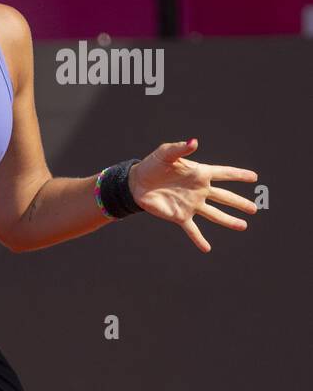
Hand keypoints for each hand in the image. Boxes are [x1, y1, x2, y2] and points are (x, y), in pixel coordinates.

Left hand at [129, 138, 258, 252]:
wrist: (136, 182)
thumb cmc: (152, 165)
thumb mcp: (166, 153)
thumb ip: (181, 148)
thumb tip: (194, 141)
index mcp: (199, 173)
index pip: (224, 174)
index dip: (239, 174)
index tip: (254, 177)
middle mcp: (199, 190)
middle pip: (224, 197)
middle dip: (239, 203)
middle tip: (255, 208)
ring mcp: (191, 204)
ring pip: (214, 214)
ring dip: (228, 220)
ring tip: (243, 226)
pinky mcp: (180, 216)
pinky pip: (192, 230)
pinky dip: (199, 240)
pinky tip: (207, 249)